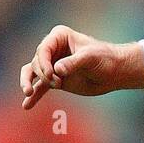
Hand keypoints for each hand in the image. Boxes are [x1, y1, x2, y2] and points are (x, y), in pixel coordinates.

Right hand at [20, 27, 143, 108]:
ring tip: (28, 93)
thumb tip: (57, 71)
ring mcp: (53, 65)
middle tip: (56, 83)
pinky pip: (40, 87)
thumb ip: (73, 63)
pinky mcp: (56, 79)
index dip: (43, 63)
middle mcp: (53, 49)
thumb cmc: (106, 59)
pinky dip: (34, 96)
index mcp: (60, 37)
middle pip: (37, 62)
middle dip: (43, 74)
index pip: (43, 49)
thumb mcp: (90, 58)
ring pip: (33, 73)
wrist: (116, 72)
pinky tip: (27, 106)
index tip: (52, 74)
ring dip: (28, 83)